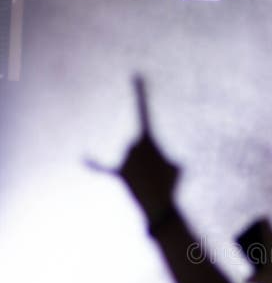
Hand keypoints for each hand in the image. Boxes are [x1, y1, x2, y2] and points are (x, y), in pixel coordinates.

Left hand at [86, 76, 179, 221]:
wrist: (159, 208)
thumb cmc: (172, 184)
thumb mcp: (178, 166)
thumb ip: (164, 158)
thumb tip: (150, 165)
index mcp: (147, 138)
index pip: (143, 111)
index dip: (139, 92)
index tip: (135, 75)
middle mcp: (132, 144)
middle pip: (137, 145)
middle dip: (147, 158)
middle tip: (157, 173)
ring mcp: (124, 160)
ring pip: (131, 159)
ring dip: (140, 170)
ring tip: (149, 182)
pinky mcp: (118, 174)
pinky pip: (103, 167)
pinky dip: (94, 164)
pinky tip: (83, 157)